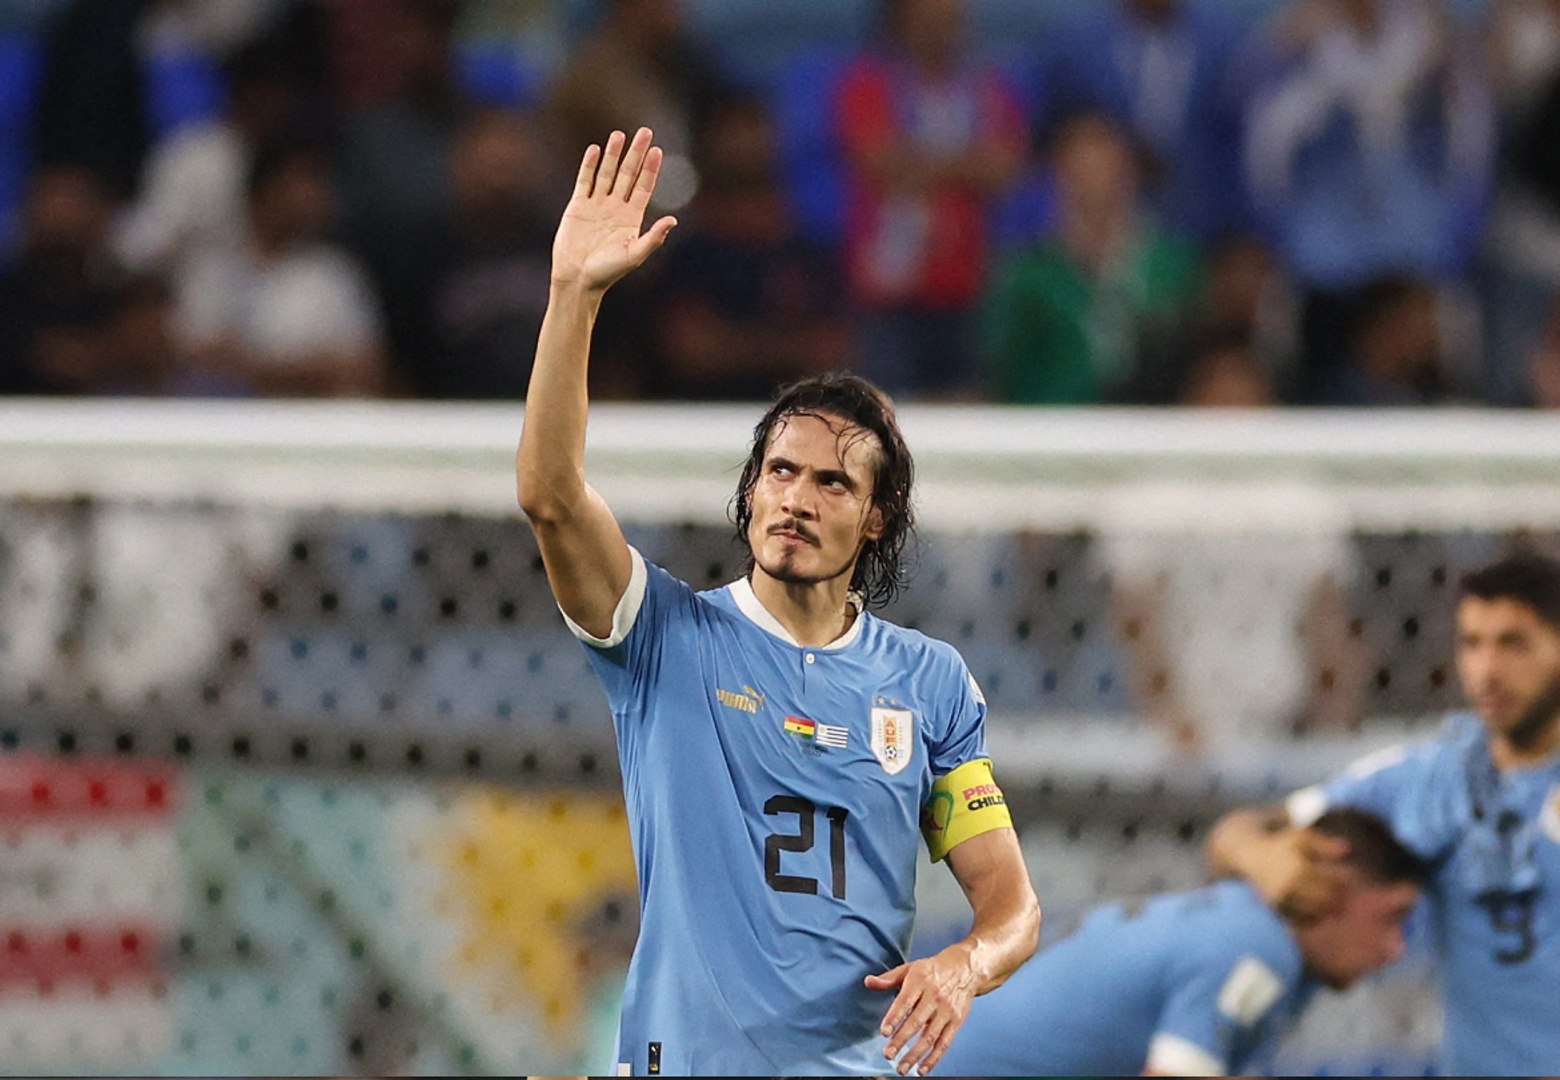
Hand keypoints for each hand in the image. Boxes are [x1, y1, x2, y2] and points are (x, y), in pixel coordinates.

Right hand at [552, 127, 676, 292]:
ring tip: (619, 134)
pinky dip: (589, 165)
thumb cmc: (608, 272)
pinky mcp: (578, 207)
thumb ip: (654, 237)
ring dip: (613, 154)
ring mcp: (597, 205)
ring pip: (606, 173)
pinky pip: (585, 181)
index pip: (644, 187)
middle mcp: (616, 208)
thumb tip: (673, 220)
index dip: (651, 169)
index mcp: (632, 218)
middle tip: (645, 131)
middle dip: (636, 153)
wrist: (578, 279)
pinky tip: (594, 149)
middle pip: (628, 174)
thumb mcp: (635, 255)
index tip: (657, 150)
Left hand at [866, 946, 978, 1075]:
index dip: (894, 1017)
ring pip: (930, 1036)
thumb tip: (868, 982)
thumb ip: (889, 978)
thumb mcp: (910, 968)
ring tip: (902, 1068)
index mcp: (920, 981)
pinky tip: (921, 1069)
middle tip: (888, 1054)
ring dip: (915, 1054)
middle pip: (916, 1022)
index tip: (884, 1031)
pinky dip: (933, 1058)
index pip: (905, 1002)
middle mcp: (934, 996)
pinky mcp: (956, 1022)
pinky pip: (944, 1043)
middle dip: (901, 1040)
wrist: (964, 969)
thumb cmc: (932, 970)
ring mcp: (947, 1010)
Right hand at [1260, 826, 1350, 921]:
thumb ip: (1325, 843)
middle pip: (1326, 899)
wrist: (1252, 857)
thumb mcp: (1303, 837)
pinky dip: (1315, 918)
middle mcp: (1289, 886)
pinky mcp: (1277, 909)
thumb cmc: (1283, 845)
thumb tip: (1347, 850)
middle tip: (1347, 896)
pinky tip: (1321, 912)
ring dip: (1330, 911)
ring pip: (1315, 912)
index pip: (1333, 881)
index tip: (1351, 877)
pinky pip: (1302, 920)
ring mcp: (1283, 900)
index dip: (1346, 880)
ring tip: (1338, 906)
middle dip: (1340, 898)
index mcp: (1299, 867)